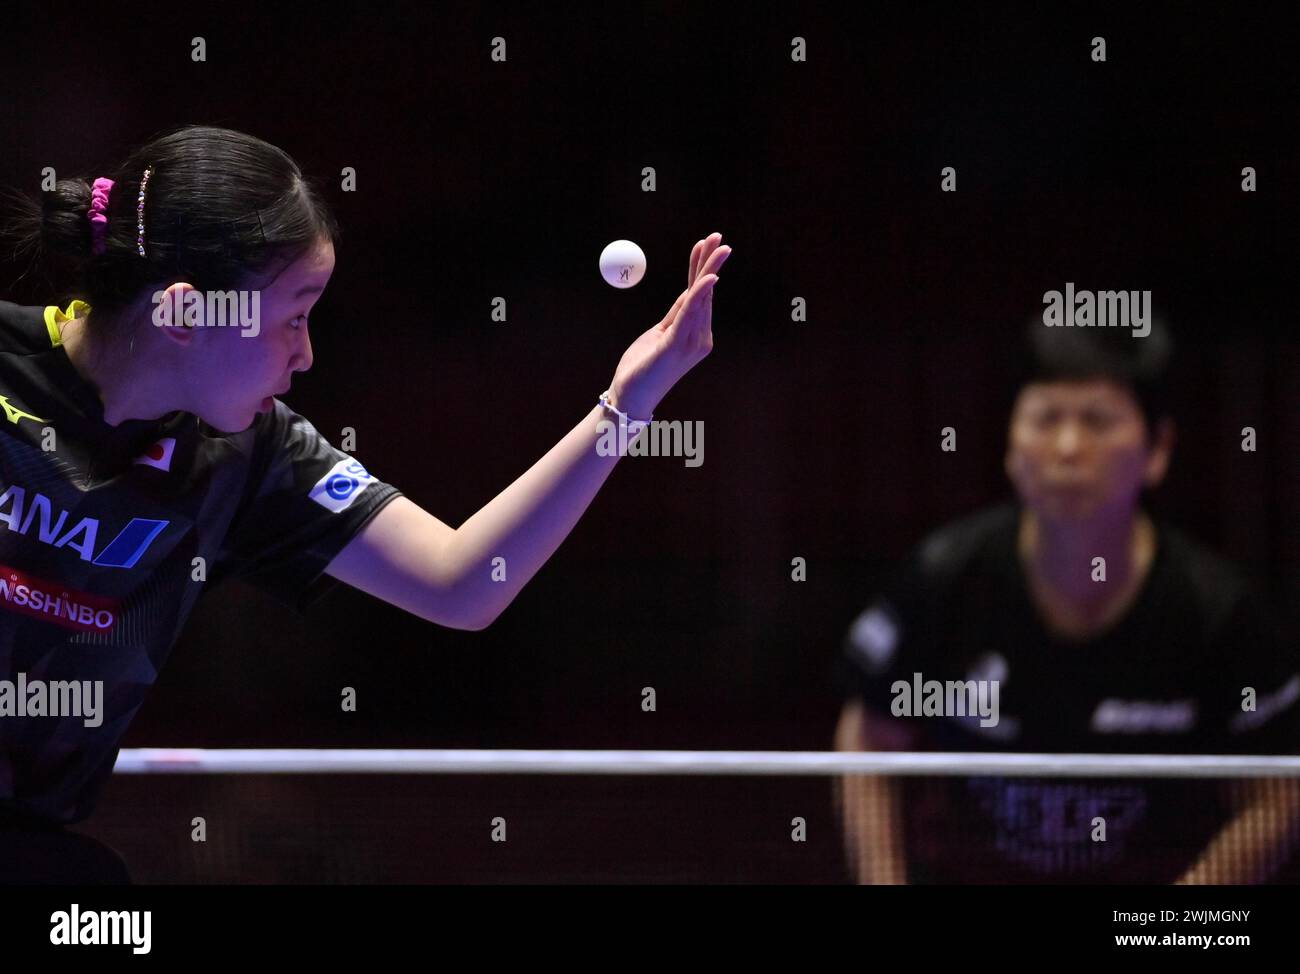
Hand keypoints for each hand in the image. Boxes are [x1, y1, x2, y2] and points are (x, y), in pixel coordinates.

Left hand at [608, 232, 731, 417]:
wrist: (629, 397)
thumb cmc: (643, 367)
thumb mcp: (660, 334)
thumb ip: (676, 315)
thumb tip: (689, 293)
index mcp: (696, 335)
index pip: (701, 295)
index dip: (702, 267)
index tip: (706, 243)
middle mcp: (699, 338)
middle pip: (706, 293)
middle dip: (712, 262)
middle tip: (720, 238)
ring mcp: (690, 343)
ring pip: (701, 299)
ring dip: (708, 269)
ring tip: (716, 246)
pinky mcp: (675, 346)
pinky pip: (690, 314)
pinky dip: (700, 294)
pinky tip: (707, 278)